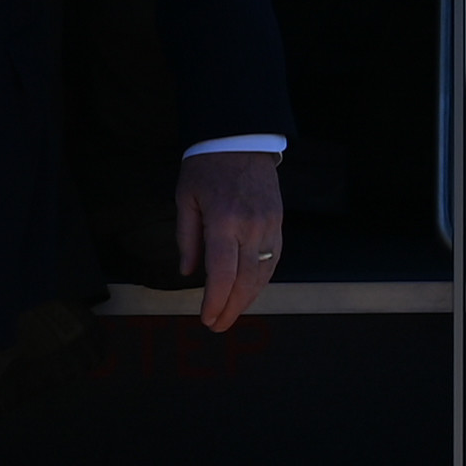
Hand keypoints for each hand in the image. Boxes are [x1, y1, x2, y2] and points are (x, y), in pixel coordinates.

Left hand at [176, 149, 285, 331]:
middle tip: (218, 326)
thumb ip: (187, 239)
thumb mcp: (186, 198)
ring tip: (231, 313)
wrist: (242, 139)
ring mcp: (269, 226)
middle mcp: (251, 227)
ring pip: (264, 275)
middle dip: (232, 309)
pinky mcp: (279, 224)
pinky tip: (249, 291)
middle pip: (246, 281)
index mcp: (223, 221)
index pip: (222, 274)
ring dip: (248, 299)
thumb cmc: (208, 167)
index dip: (215, 302)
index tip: (206, 318)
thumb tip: (188, 273)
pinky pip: (274, 260)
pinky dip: (262, 280)